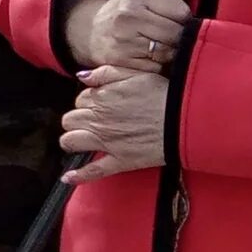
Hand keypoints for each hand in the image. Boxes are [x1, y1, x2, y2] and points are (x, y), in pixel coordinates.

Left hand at [61, 64, 168, 179]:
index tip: (102, 104)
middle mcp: (98, 121)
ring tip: (80, 141)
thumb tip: (82, 76)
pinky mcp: (120, 161)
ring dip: (72, 141)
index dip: (90, 101)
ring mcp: (107, 142)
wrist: (183, 120)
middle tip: (91, 121)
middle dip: (77, 120)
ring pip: (71, 142)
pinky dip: (79, 176)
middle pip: (70, 120)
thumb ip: (105, 73)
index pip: (80, 100)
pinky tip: (68, 178)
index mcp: (101, 98)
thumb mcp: (135, 74)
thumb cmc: (163, 95)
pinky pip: (93, 171)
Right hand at [69, 0, 190, 72]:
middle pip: (176, 33)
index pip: (181, 11)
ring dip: (169, 52)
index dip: (183, 17)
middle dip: (178, 37)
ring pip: (168, 52)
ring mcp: (124, 41)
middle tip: (169, 35)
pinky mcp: (123, 62)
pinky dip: (157, 65)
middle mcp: (128, 17)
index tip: (176, 19)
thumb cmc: (123, 10)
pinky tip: (148, 57)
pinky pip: (156, 67)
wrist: (90, 32)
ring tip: (159, 45)